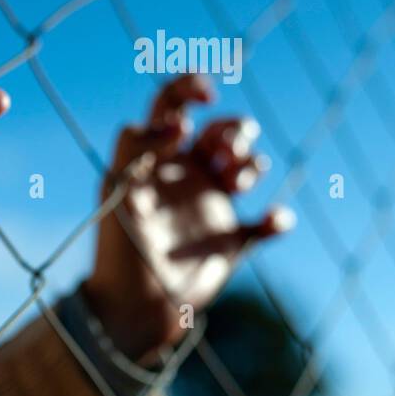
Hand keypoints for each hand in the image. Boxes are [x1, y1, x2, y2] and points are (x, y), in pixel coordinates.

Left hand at [82, 75, 294, 362]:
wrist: (132, 308)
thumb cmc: (118, 246)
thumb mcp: (119, 189)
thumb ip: (139, 146)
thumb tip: (181, 123)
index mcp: (157, 157)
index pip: (173, 105)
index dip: (191, 87)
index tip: (207, 96)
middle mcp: (186, 175)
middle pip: (222, 131)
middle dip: (234, 130)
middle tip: (225, 155)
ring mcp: (211, 207)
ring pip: (247, 168)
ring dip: (252, 165)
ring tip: (237, 183)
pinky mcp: (230, 242)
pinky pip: (265, 225)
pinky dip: (276, 219)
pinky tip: (272, 221)